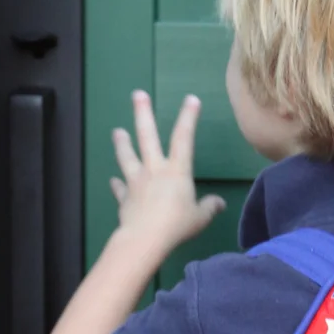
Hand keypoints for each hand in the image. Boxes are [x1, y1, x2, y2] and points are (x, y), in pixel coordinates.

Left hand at [110, 90, 224, 261]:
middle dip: (142, 114)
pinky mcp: (124, 198)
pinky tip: (113, 181)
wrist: (144, 239)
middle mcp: (154, 170)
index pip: (183, 138)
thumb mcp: (200, 218)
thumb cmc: (176, 225)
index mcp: (176, 171)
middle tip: (137, 94)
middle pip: (147, 136)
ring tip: (117, 132)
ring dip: (122, 144)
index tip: (191, 99)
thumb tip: (219, 203)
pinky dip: (117, 185)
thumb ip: (209, 207)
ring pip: (127, 157)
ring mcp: (136, 182)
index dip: (188, 117)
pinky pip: (120, 189)